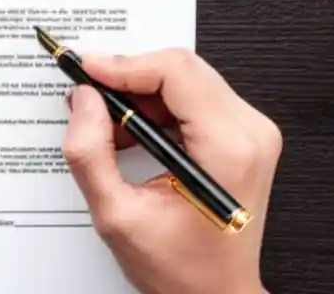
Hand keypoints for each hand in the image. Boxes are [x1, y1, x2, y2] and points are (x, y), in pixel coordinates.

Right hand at [63, 49, 281, 293]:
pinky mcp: (242, 135)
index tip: (87, 70)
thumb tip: (83, 101)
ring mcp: (250, 132)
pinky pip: (193, 97)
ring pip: (185, 79)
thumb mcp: (118, 216)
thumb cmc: (182, 269)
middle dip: (127, 77)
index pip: (175, 72)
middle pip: (181, 69)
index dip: (124, 65)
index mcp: (228, 149)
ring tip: (107, 127)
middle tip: (88, 96)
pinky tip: (131, 134)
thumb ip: (91, 152)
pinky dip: (155, 107)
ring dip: (139, 94)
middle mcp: (249, 133)